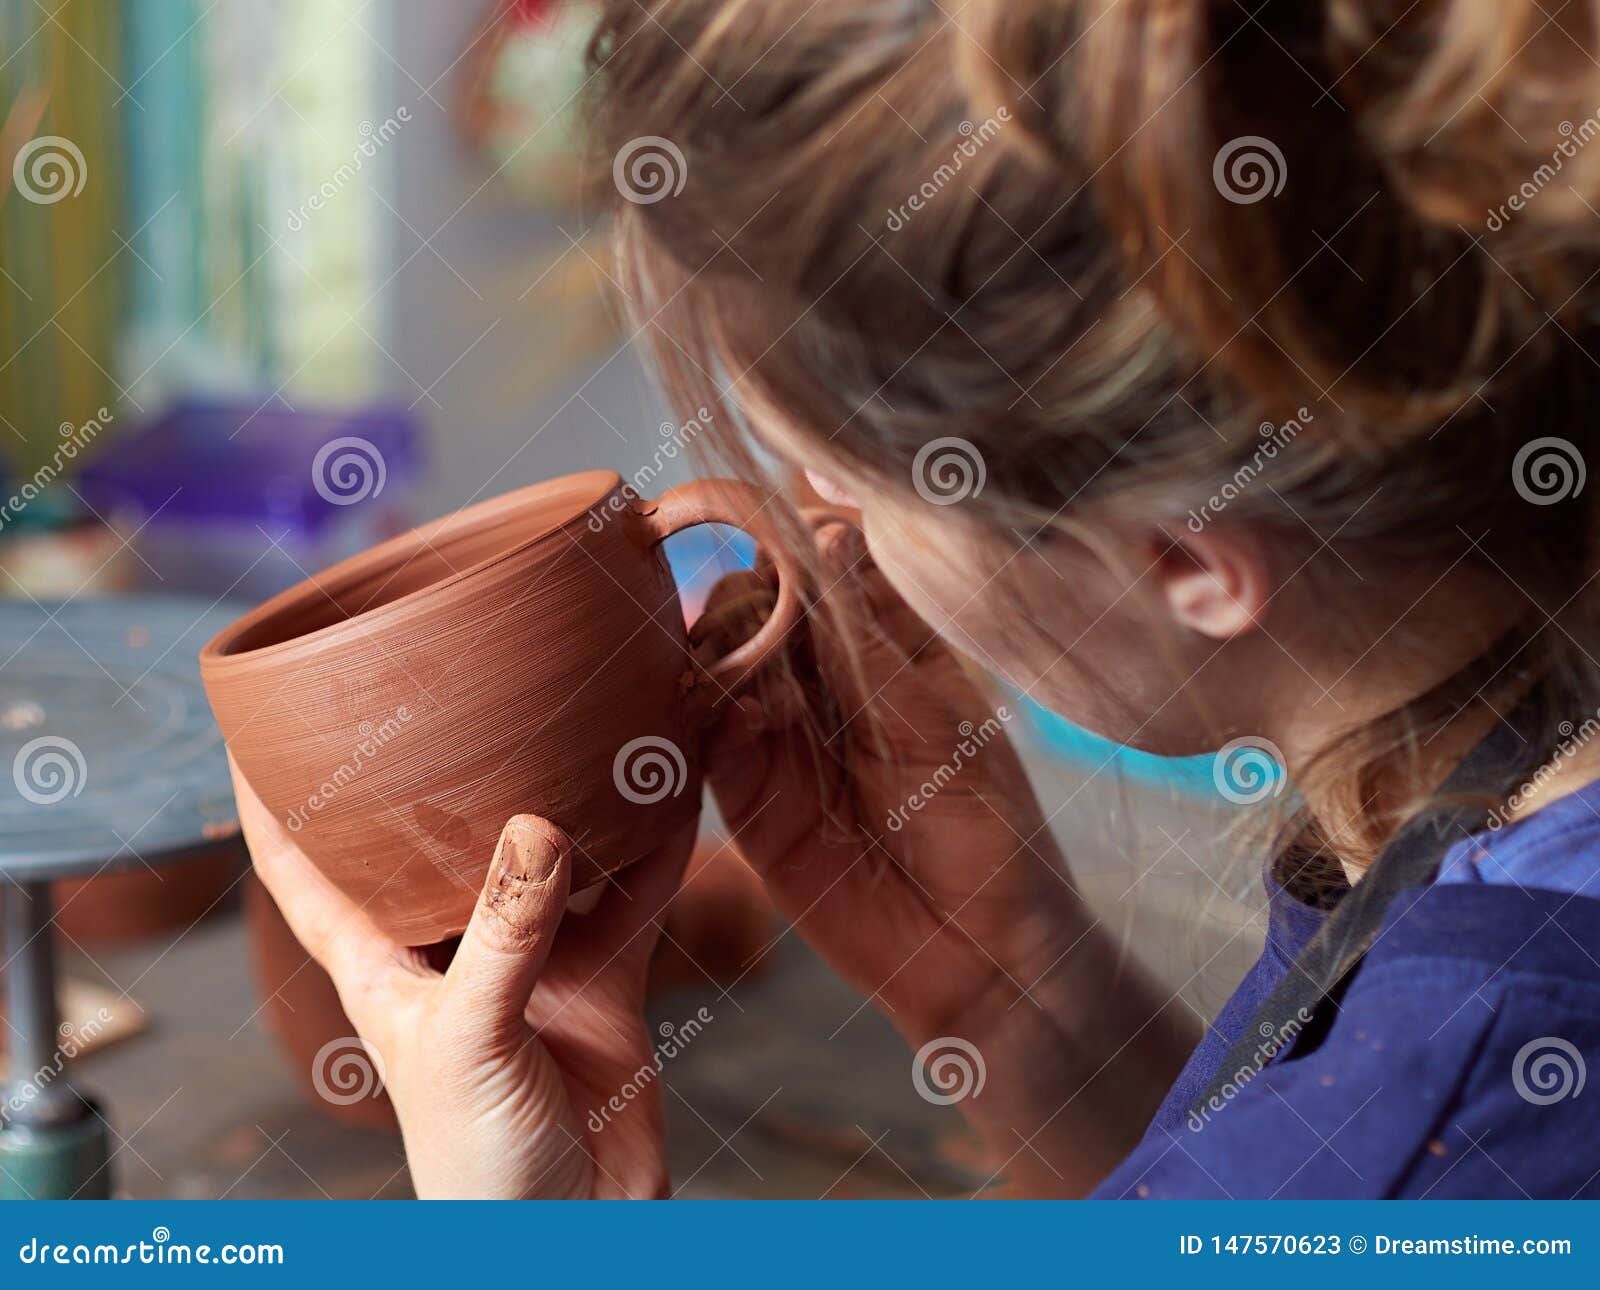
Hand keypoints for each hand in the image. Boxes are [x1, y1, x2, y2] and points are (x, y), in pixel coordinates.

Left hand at [232, 760, 692, 1198]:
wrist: (572, 1232)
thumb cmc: (476, 1167)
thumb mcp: (469, 1041)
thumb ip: (504, 935)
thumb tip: (539, 824)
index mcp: (381, 968)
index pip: (302, 872)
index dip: (269, 802)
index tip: (255, 723)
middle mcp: (453, 950)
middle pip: (432, 842)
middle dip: (437, 771)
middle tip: (449, 686)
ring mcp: (532, 962)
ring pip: (545, 856)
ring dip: (565, 797)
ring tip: (583, 716)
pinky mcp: (602, 983)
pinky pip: (631, 896)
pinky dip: (653, 847)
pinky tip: (672, 788)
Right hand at [695, 519, 1075, 1047]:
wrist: (977, 950)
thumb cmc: (988, 826)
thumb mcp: (940, 722)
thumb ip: (874, 642)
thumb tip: (829, 539)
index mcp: (887, 646)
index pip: (827, 562)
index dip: (801, 537)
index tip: (785, 523)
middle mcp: (826, 680)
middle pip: (761, 600)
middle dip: (754, 590)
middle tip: (763, 602)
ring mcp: (782, 734)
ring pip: (723, 660)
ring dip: (727, 646)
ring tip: (753, 659)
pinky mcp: (748, 795)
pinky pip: (708, 737)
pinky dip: (715, 714)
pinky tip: (750, 716)